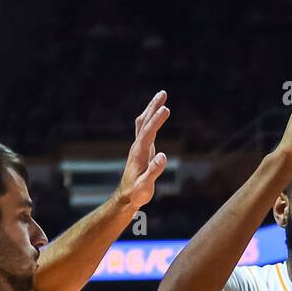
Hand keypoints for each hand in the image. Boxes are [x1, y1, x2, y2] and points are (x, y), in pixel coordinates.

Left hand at [115, 91, 169, 211]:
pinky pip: (145, 130)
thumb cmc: (136, 193)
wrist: (126, 197)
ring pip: (144, 123)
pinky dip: (151, 119)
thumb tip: (163, 156)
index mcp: (139, 153)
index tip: (166, 108)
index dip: (157, 120)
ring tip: (161, 97)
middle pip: (145, 122)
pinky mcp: (142, 150)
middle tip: (163, 93)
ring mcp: (139, 147)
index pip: (149, 132)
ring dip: (151, 109)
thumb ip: (154, 171)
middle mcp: (138, 147)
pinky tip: (155, 115)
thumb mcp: (145, 186)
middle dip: (153, 107)